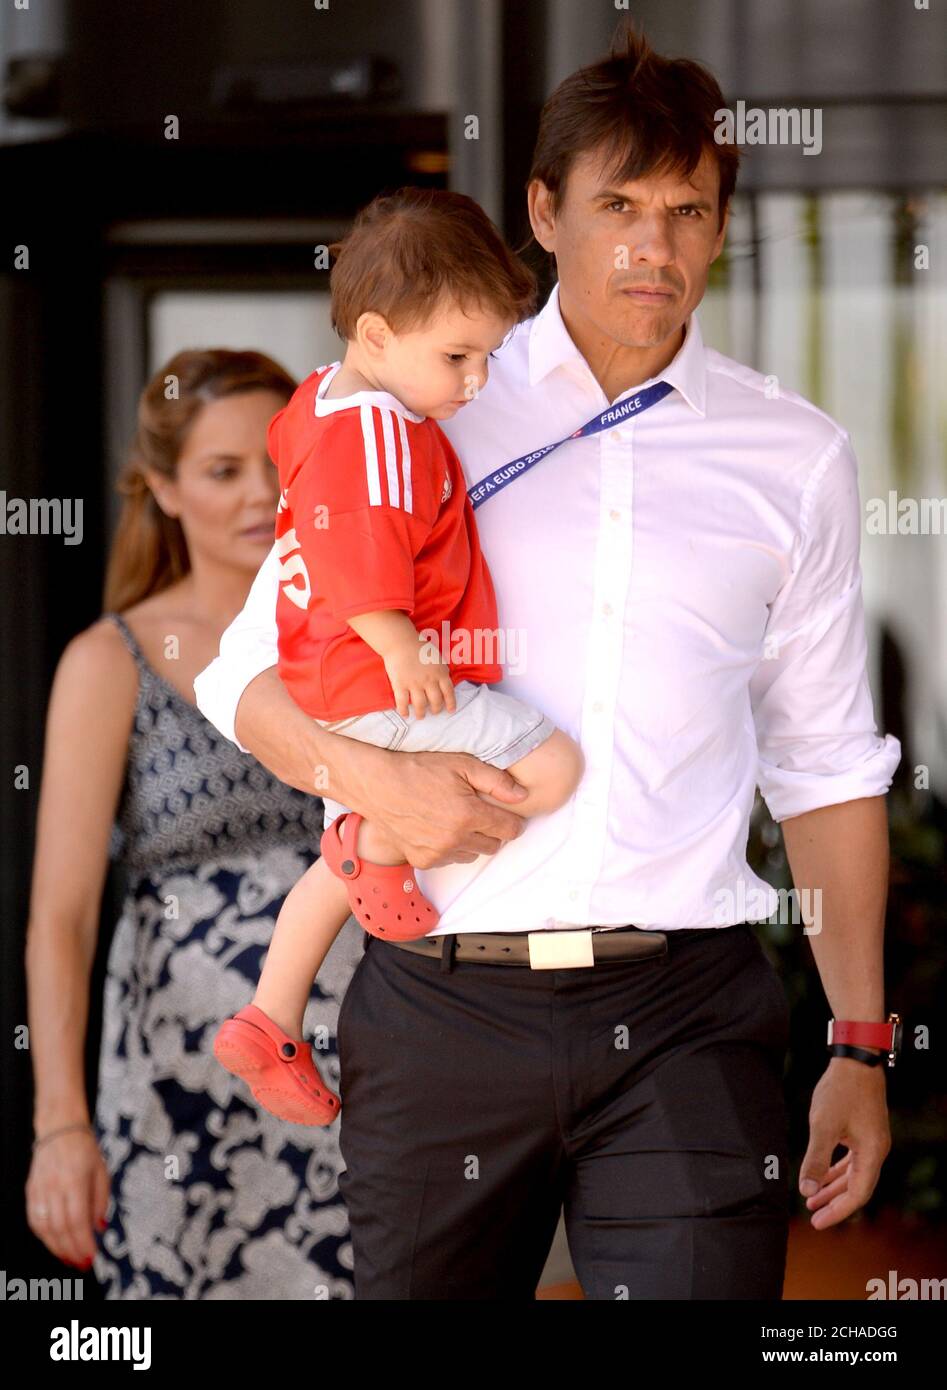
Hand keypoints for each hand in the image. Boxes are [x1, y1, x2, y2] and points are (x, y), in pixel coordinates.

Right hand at [25, 1129, 110, 1267]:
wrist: (59, 1129)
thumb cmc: (84, 1151)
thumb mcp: (102, 1172)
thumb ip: (100, 1202)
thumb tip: (99, 1229)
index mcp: (74, 1180)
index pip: (77, 1220)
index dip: (82, 1242)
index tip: (91, 1257)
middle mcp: (54, 1187)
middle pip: (60, 1228)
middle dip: (71, 1251)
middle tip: (81, 1264)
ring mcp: (39, 1190)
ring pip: (44, 1228)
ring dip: (56, 1248)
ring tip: (69, 1259)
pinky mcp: (31, 1192)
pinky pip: (34, 1220)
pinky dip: (44, 1236)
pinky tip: (54, 1244)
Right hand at [341, 742, 528, 866]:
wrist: (378, 784)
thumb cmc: (419, 769)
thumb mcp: (462, 764)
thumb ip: (496, 781)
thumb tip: (522, 796)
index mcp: (469, 815)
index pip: (510, 830)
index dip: (512, 820)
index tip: (505, 812)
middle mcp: (455, 839)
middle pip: (494, 845)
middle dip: (492, 830)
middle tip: (479, 812)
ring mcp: (438, 852)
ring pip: (473, 854)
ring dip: (472, 840)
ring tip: (456, 818)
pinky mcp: (423, 860)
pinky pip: (450, 859)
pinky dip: (451, 847)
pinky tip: (439, 827)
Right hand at [383, 636, 457, 719]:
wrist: (400, 641)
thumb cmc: (418, 646)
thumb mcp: (437, 657)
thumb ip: (441, 670)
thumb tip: (444, 680)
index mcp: (440, 673)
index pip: (449, 692)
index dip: (451, 703)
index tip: (451, 710)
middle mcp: (429, 681)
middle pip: (436, 701)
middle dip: (436, 709)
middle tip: (434, 712)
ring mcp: (414, 684)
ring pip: (420, 705)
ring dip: (421, 713)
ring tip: (421, 716)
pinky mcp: (400, 685)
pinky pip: (403, 703)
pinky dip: (404, 710)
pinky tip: (405, 714)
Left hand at [798, 1057, 890, 1228]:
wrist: (856, 1059)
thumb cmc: (841, 1090)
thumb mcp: (823, 1126)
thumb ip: (815, 1160)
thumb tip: (807, 1191)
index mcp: (872, 1153)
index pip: (858, 1194)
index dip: (838, 1211)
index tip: (817, 1222)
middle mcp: (876, 1150)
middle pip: (857, 1187)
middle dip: (834, 1203)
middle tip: (813, 1217)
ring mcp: (871, 1140)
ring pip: (853, 1174)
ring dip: (833, 1187)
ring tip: (812, 1200)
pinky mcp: (863, 1130)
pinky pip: (851, 1160)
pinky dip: (836, 1170)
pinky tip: (822, 1176)